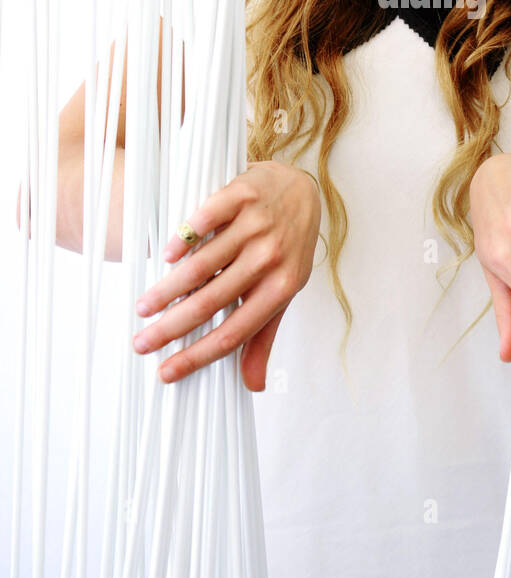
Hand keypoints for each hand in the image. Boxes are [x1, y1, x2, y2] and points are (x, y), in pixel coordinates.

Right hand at [131, 161, 320, 390]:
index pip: (234, 333)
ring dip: (168, 289)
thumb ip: (265, 335)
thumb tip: (253, 387)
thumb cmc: (289, 248)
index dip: (197, 356)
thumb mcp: (284, 290)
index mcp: (281, 289)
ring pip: (203, 265)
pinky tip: (166, 256)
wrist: (302, 190)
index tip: (165, 373)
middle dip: (170, 328)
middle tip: (140, 343)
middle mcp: (270, 258)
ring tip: (143, 307)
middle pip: (210, 302)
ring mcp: (256, 225)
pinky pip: (206, 220)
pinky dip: (183, 239)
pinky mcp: (241, 195)